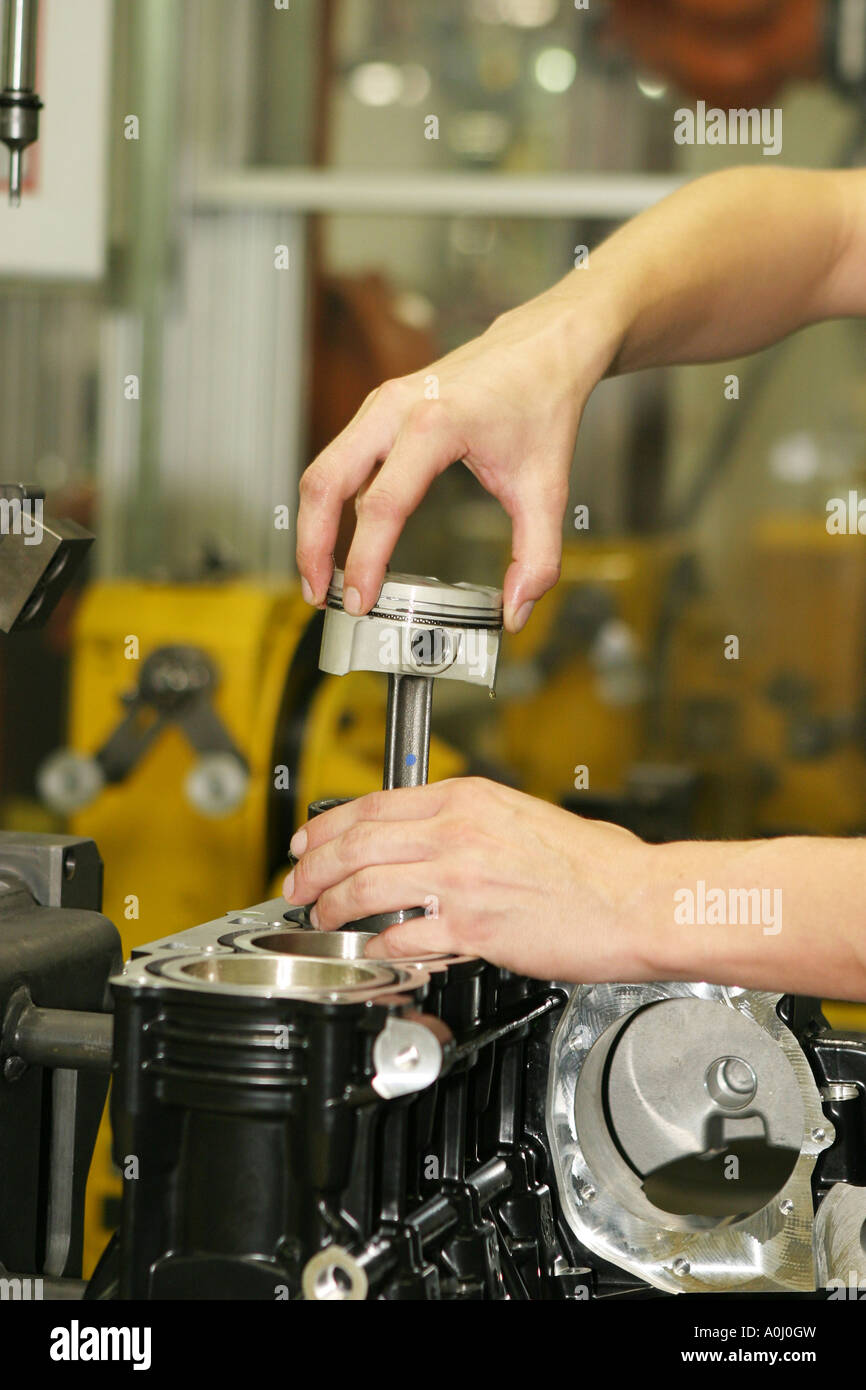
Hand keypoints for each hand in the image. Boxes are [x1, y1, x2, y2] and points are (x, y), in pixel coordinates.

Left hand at [282, 777, 652, 980]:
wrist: (636, 900)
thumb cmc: (596, 866)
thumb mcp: (523, 815)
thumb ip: (472, 821)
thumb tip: (432, 836)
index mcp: (468, 799)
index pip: (372, 805)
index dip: (326, 826)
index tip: (308, 841)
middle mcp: (456, 832)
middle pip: (353, 844)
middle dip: (312, 868)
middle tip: (297, 886)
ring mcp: (460, 880)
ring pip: (363, 888)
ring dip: (330, 908)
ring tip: (323, 921)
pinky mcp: (471, 928)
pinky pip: (400, 937)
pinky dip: (375, 947)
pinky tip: (371, 952)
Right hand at [295, 284, 621, 632]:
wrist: (543, 346)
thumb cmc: (542, 404)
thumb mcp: (547, 489)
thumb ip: (537, 557)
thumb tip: (515, 612)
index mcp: (436, 425)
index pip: (382, 504)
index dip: (365, 560)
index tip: (359, 600)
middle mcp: (396, 408)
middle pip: (325, 482)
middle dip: (313, 546)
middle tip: (319, 596)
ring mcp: (381, 405)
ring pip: (322, 469)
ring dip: (314, 525)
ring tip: (323, 577)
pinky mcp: (379, 409)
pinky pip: (339, 459)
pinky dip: (330, 503)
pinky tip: (342, 540)